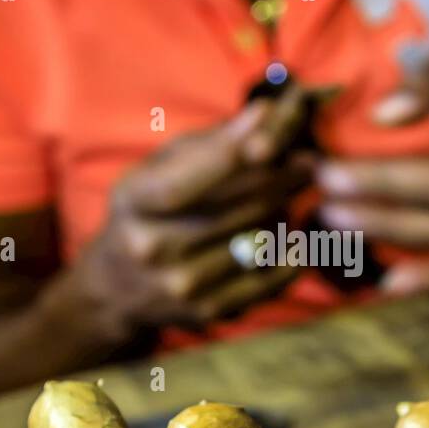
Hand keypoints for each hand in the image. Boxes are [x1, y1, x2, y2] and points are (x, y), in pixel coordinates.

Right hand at [69, 89, 313, 338]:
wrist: (120, 288)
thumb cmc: (149, 211)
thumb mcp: (158, 169)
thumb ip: (209, 145)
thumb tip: (265, 117)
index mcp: (134, 202)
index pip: (188, 178)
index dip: (232, 150)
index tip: (271, 122)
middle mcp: (153, 247)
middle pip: (240, 205)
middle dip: (283, 176)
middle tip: (308, 159)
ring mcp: (184, 284)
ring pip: (264, 236)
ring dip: (286, 211)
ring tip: (286, 199)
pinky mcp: (212, 310)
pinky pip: (275, 274)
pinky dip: (292, 250)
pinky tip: (291, 234)